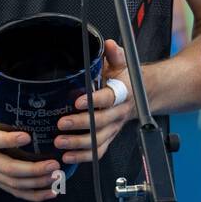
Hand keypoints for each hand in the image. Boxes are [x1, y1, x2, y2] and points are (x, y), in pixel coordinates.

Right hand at [0, 84, 61, 201]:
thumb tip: (15, 75)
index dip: (10, 140)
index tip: (28, 135)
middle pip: (8, 169)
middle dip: (33, 170)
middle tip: (54, 163)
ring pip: (11, 182)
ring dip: (36, 183)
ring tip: (56, 178)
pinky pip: (10, 190)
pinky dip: (30, 194)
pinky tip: (48, 192)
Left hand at [52, 39, 135, 164]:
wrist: (140, 95)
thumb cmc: (124, 79)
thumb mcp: (120, 63)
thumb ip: (114, 54)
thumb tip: (109, 44)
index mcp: (121, 93)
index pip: (110, 98)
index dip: (95, 101)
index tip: (79, 101)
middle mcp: (118, 112)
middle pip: (102, 122)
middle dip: (81, 124)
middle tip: (62, 123)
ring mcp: (113, 127)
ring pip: (99, 140)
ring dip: (79, 144)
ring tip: (60, 141)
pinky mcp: (108, 137)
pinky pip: (98, 151)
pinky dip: (83, 156)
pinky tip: (67, 156)